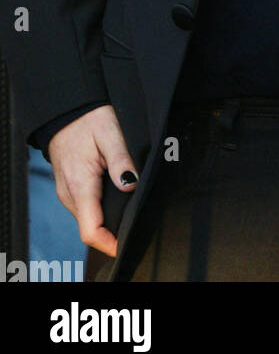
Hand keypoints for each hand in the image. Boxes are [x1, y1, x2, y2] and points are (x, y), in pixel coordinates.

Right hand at [48, 104, 137, 256]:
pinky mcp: (68, 186)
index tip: (126, 244)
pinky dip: (98, 207)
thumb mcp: (110, 133)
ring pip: (87, 217)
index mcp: (79, 184)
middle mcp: (69, 193)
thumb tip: (130, 185)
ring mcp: (67, 190)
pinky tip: (114, 196)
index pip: (90, 230)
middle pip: (91, 226)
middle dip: (112, 230)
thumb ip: (121, 160)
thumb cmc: (88, 118)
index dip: (109, 243)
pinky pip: (83, 205)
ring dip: (105, 218)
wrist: (66, 109)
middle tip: (137, 221)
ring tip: (128, 208)